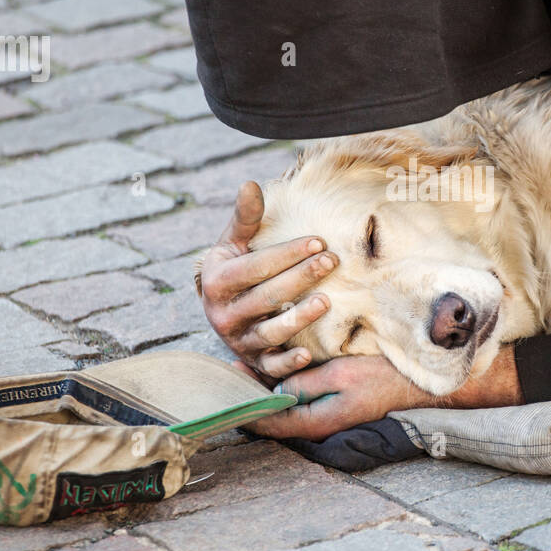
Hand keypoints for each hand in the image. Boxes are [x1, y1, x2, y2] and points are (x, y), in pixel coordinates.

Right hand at [196, 181, 338, 380]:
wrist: (222, 310)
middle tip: (332, 261)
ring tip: (326, 301)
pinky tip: (307, 355)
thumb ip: (245, 217)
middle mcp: (224, 314)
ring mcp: (240, 340)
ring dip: (298, 318)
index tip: (319, 241)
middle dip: (300, 277)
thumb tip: (250, 183)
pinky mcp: (254, 362)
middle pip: (267, 296)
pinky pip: (270, 367)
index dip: (287, 254)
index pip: (256, 267)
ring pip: (270, 331)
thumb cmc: (236, 269)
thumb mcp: (234, 243)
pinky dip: (287, 364)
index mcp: (218, 282)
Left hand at [239, 356, 430, 439]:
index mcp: (316, 422)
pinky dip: (282, 385)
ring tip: (245, 365)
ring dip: (265, 389)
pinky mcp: (329, 405)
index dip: (246, 403)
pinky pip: (298, 399)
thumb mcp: (341, 375)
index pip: (269, 422)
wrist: (415, 383)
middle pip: (273, 416)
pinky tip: (272, 367)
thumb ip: (305, 385)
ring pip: (284, 407)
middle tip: (231, 368)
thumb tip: (275, 393)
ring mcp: (323, 416)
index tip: (229, 382)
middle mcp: (316, 425)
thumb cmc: (381, 376)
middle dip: (251, 395)